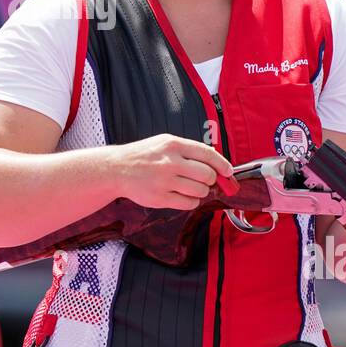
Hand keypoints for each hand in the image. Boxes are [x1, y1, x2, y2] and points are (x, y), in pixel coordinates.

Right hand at [111, 133, 233, 210]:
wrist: (117, 169)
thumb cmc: (143, 156)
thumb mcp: (164, 143)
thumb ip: (188, 150)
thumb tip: (215, 163)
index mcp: (173, 145)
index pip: (208, 154)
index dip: (222, 164)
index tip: (228, 172)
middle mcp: (170, 162)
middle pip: (207, 175)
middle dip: (210, 180)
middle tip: (204, 180)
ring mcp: (165, 181)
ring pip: (200, 191)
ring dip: (201, 191)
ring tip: (191, 187)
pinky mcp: (160, 198)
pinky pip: (188, 203)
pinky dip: (191, 201)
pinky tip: (183, 195)